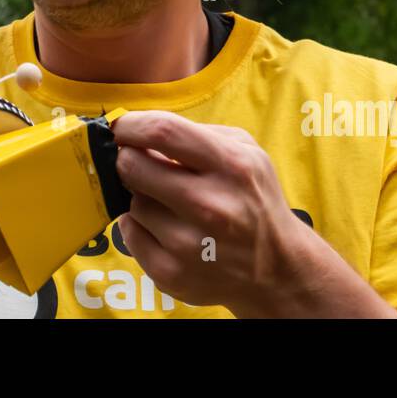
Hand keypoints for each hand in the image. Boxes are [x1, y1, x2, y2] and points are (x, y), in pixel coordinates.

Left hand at [112, 110, 299, 315]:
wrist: (277, 268)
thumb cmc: (253, 198)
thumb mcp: (245, 152)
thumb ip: (196, 134)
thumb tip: (140, 129)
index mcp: (231, 166)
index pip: (162, 132)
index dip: (130, 124)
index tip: (120, 126)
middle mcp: (210, 205)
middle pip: (133, 166)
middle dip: (128, 159)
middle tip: (138, 162)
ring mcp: (188, 244)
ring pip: (132, 201)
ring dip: (141, 195)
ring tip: (170, 203)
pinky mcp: (170, 273)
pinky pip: (128, 233)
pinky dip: (139, 225)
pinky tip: (166, 228)